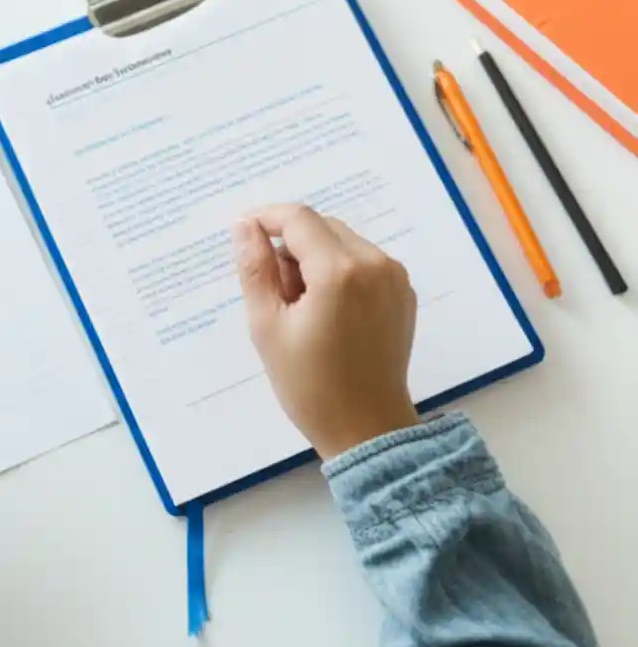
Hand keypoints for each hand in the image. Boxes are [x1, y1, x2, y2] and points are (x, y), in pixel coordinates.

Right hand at [233, 204, 419, 459]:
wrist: (366, 427)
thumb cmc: (309, 385)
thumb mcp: (267, 326)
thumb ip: (255, 268)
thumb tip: (245, 226)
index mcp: (339, 271)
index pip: (298, 219)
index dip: (266, 218)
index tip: (243, 233)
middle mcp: (374, 263)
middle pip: (322, 227)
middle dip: (290, 245)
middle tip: (272, 291)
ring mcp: (395, 277)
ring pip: (342, 242)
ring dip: (314, 258)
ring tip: (300, 307)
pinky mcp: (403, 292)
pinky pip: (363, 263)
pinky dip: (338, 272)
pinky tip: (327, 313)